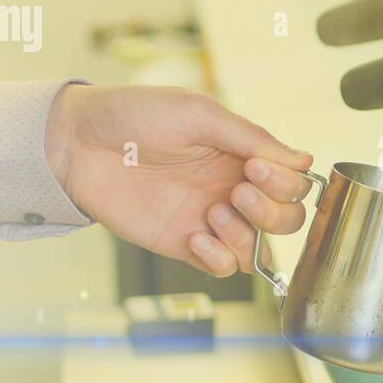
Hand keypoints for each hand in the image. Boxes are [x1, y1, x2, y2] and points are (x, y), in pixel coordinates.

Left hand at [45, 84, 313, 276]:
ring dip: (247, 236)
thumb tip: (304, 160)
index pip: (295, 183)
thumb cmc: (136, 114)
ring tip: (213, 214)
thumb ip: (252, 138)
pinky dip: (220, 258)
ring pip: (261, 249)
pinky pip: (223, 268)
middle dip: (273, 211)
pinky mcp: (184, 244)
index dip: (286, 183)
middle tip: (237, 192)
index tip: (256, 169)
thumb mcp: (200, 114)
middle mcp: (233, 188)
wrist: (79, 142)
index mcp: (243, 155)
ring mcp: (211, 219)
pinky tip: (196, 236)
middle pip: (288, 219)